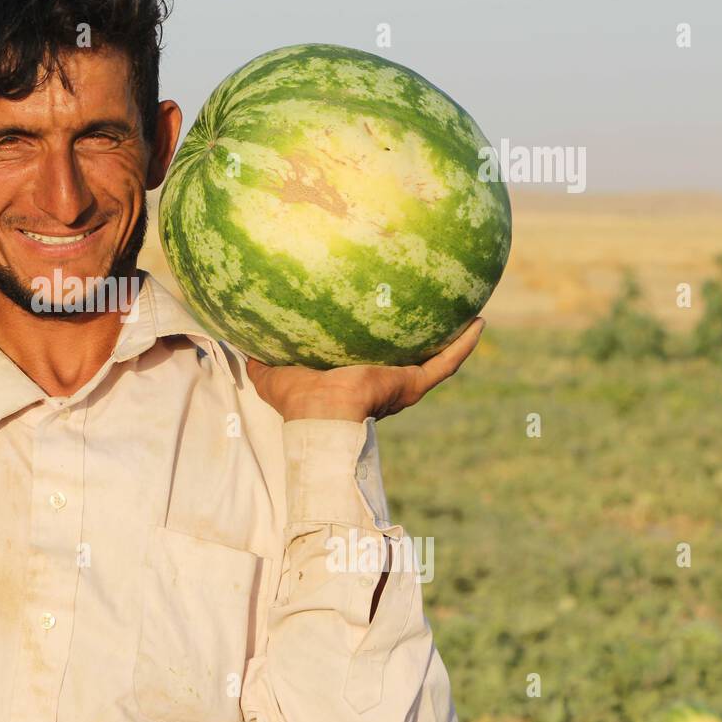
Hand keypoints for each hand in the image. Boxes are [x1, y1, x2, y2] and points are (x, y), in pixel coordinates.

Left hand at [246, 317, 485, 421]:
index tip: (383, 316)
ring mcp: (402, 384)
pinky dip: (465, 346)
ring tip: (472, 310)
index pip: (370, 356)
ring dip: (456, 338)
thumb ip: (259, 354)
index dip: (378, 340)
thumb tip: (241, 332)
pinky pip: (447, 364)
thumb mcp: (272, 371)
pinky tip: (480, 322)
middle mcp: (383, 381)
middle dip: (422, 335)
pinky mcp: (413, 384)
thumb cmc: (295, 400)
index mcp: (354, 378)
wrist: (319, 415)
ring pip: (437, 358)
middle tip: (433, 306)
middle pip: (409, 355)